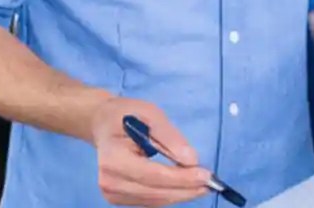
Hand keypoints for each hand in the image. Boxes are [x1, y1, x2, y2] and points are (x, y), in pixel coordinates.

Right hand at [89, 96, 209, 205]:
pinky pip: (150, 201)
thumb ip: (170, 137)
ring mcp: (111, 193)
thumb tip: (191, 160)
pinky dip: (170, 195)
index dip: (181, 178)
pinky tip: (186, 187)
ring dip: (181, 194)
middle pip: (155, 192)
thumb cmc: (126, 115)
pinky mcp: (117, 198)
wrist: (102, 124)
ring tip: (202, 185)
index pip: (152, 174)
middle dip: (186, 189)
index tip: (206, 175)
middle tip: (211, 183)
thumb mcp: (150, 114)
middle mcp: (109, 181)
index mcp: (113, 158)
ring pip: (155, 200)